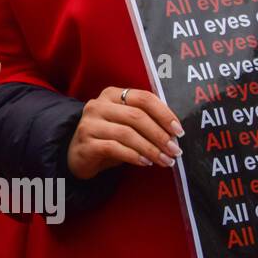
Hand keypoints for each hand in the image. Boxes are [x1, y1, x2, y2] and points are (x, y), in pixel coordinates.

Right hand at [67, 86, 183, 179]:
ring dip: (150, 149)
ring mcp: (89, 123)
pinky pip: (114, 148)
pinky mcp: (85, 143)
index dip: (164, 113)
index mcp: (112, 95)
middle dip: (160, 135)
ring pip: (126, 133)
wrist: (79, 154)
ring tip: (165, 160)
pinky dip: (134, 156)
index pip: (143, 98)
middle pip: (136, 116)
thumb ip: (145, 121)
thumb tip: (175, 133)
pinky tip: (146, 163)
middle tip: (175, 150)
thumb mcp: (126, 124)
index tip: (178, 131)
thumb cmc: (109, 137)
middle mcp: (98, 105)